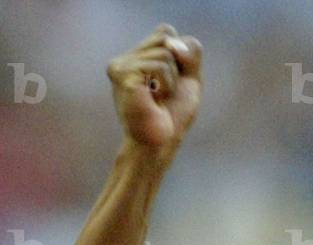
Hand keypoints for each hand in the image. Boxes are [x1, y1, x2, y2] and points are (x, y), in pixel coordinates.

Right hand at [106, 23, 202, 153]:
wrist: (162, 142)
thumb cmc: (173, 115)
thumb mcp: (189, 79)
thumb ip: (190, 53)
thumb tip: (173, 43)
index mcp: (135, 58)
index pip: (166, 32)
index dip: (181, 56)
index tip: (173, 82)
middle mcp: (123, 59)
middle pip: (166, 36)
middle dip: (178, 66)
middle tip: (166, 91)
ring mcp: (120, 65)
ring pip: (166, 52)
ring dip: (173, 79)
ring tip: (159, 97)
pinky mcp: (123, 75)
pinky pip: (161, 65)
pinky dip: (168, 84)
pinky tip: (155, 99)